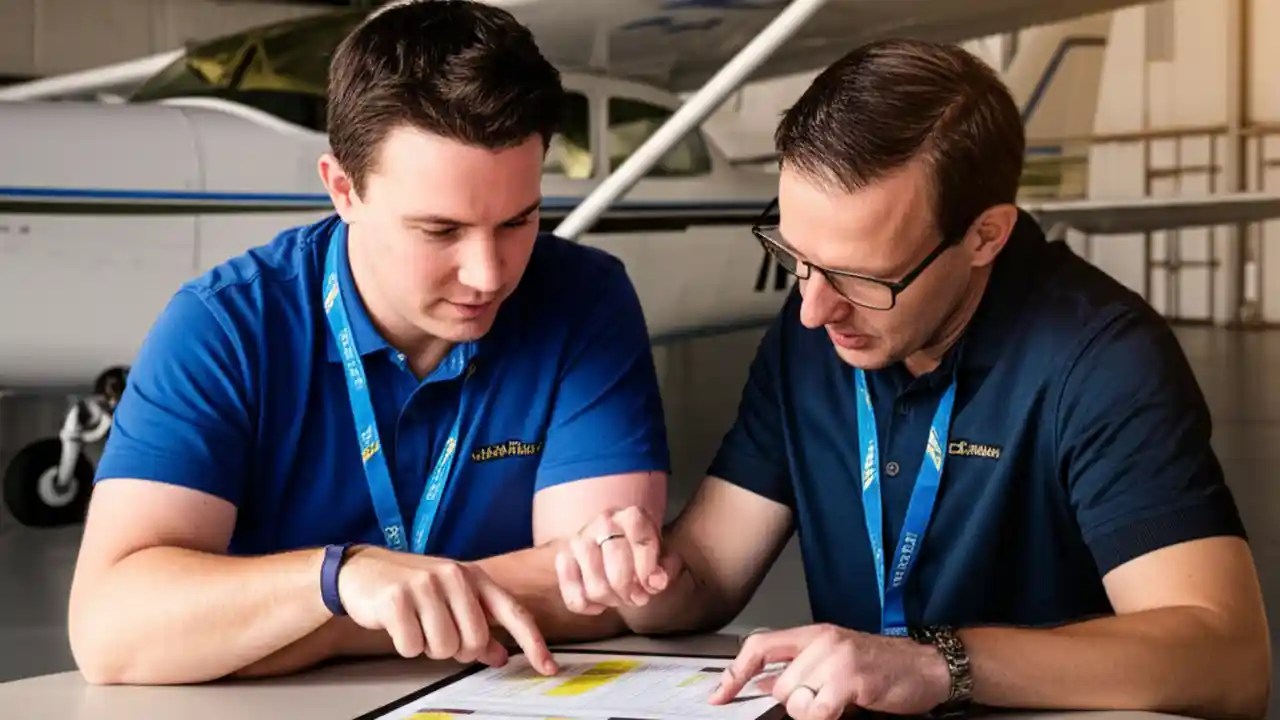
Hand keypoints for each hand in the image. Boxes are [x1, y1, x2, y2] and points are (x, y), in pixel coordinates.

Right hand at [336, 545, 557, 674]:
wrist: (361, 569)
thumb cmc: (410, 585)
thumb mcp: (450, 599)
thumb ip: (479, 626)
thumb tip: (502, 655)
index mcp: (473, 576)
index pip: (512, 611)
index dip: (533, 642)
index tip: (547, 666)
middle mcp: (454, 576)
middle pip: (474, 641)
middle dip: (455, 649)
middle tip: (436, 631)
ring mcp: (425, 585)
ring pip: (444, 648)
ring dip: (428, 647)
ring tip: (416, 624)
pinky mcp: (397, 598)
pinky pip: (413, 647)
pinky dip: (405, 645)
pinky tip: (397, 624)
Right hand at [554, 506, 680, 614]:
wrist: (612, 538)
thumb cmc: (641, 550)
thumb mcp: (663, 554)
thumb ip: (667, 568)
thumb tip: (656, 582)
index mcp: (632, 516)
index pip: (643, 543)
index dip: (649, 572)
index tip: (652, 585)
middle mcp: (603, 523)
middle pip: (618, 572)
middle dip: (630, 593)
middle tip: (636, 597)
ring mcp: (579, 540)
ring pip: (596, 588)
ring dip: (611, 601)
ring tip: (619, 597)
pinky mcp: (562, 559)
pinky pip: (574, 598)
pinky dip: (588, 607)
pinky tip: (599, 603)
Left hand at [708, 624, 950, 718]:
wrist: (926, 666)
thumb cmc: (882, 667)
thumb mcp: (834, 661)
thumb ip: (798, 669)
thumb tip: (759, 685)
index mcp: (812, 634)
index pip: (759, 646)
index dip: (735, 672)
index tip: (720, 695)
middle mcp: (821, 641)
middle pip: (779, 684)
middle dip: (794, 703)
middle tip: (822, 702)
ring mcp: (836, 658)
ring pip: (795, 699)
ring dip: (813, 711)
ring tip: (838, 702)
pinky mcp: (851, 677)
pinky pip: (818, 710)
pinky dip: (824, 717)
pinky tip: (844, 708)